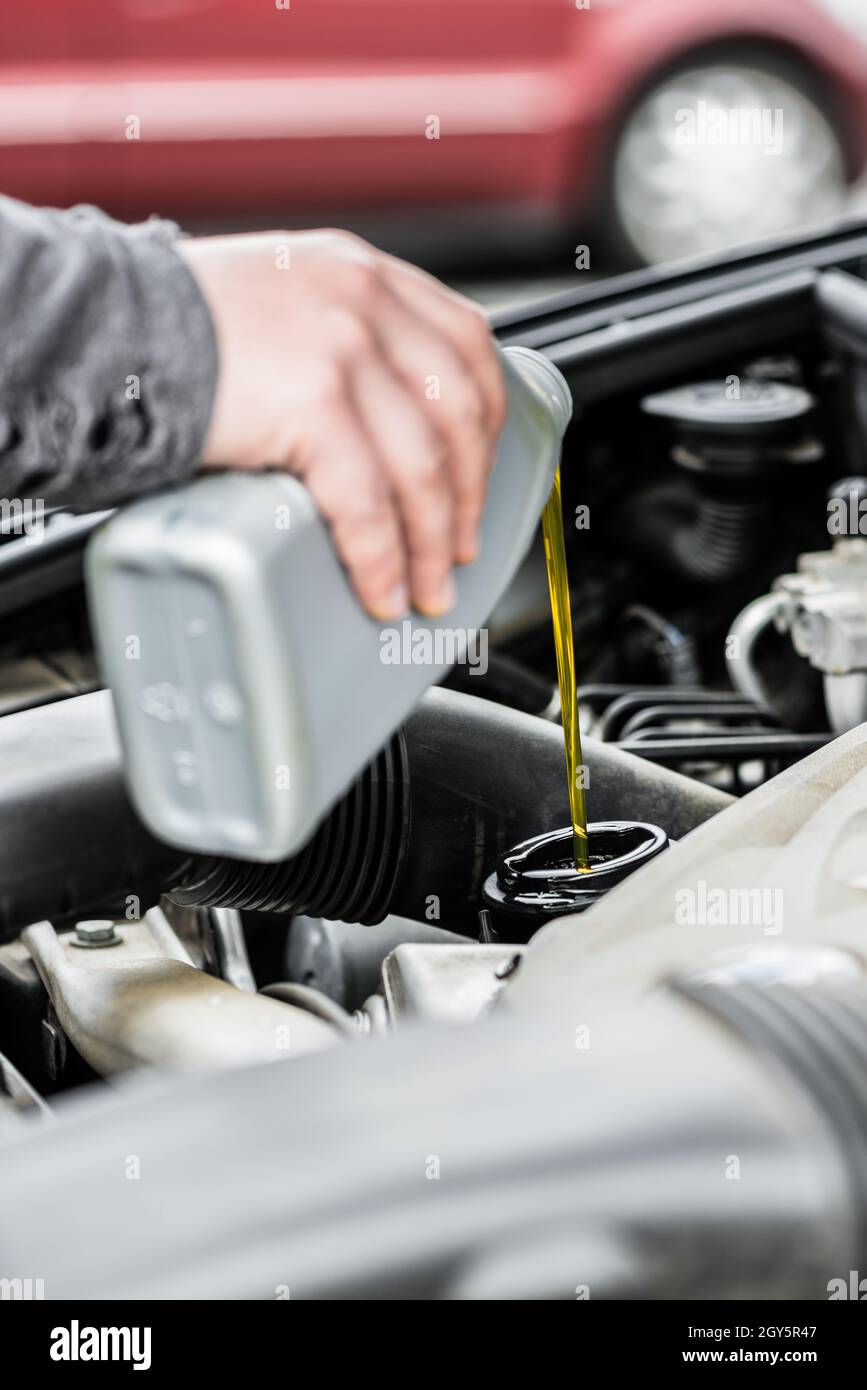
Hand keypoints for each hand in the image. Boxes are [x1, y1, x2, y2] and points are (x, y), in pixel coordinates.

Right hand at [178, 229, 506, 618]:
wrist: (102, 325)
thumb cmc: (170, 328)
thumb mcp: (277, 301)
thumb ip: (331, 339)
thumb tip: (368, 422)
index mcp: (362, 275)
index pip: (467, 345)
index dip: (486, 423)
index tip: (481, 473)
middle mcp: (364, 301)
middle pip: (459, 412)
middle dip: (468, 496)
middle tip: (459, 550)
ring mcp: (342, 349)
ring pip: (425, 467)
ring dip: (432, 543)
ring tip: (425, 589)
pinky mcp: (311, 403)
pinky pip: (369, 503)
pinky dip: (382, 558)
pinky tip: (381, 589)